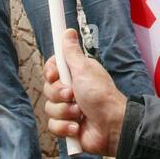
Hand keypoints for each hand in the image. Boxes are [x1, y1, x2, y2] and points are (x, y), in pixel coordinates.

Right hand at [42, 29, 128, 156]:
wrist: (112, 126)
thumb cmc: (102, 96)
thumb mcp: (84, 69)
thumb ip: (72, 52)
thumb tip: (68, 31)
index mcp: (74, 74)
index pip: (51, 69)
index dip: (50, 73)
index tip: (55, 75)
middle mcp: (70, 90)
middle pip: (47, 89)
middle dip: (59, 95)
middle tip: (73, 95)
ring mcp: (68, 109)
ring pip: (49, 108)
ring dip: (65, 112)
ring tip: (80, 113)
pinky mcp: (67, 126)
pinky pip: (53, 125)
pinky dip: (65, 127)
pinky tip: (78, 127)